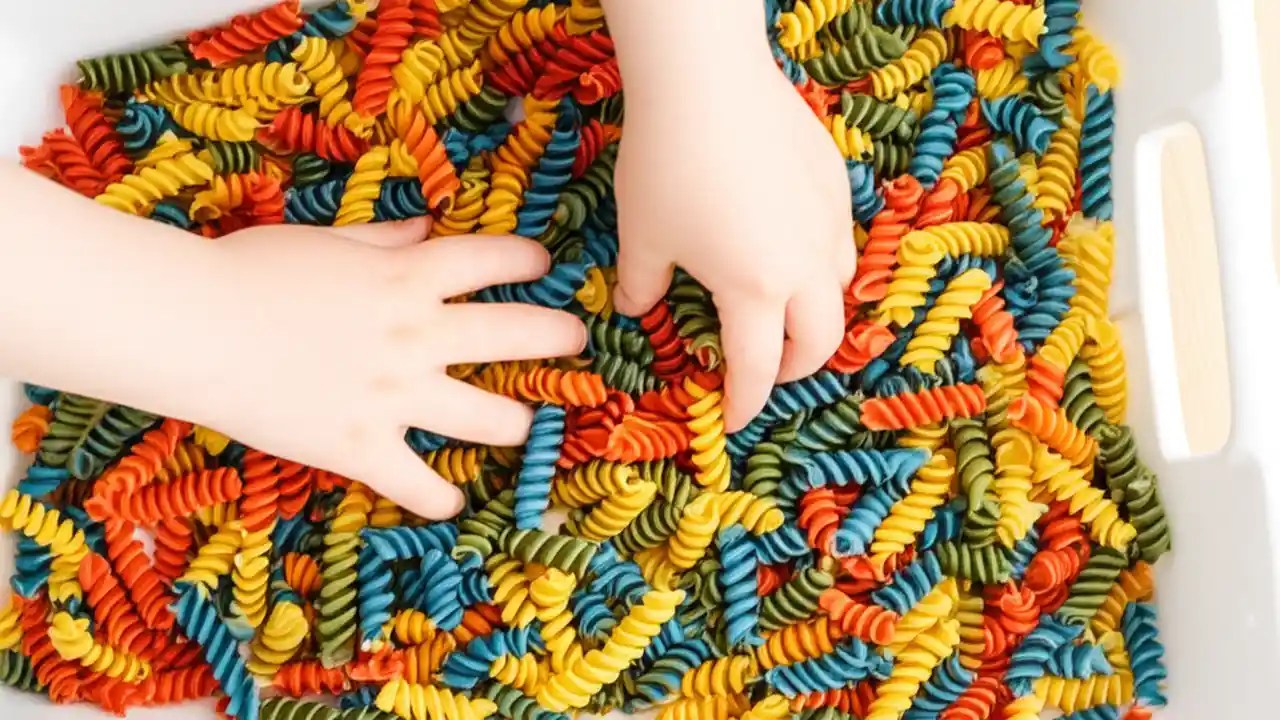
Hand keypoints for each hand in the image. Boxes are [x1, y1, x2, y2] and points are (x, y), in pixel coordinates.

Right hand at [195, 219, 585, 517]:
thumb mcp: (323, 240)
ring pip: (488, 418)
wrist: (193, 327)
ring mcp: (395, 395)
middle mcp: (417, 335)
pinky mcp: (362, 447)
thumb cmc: (249, 271)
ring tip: (523, 425)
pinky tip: (450, 501)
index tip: (544, 264)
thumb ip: (382, 240)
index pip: (490, 259)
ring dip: (516, 423)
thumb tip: (425, 231)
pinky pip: (419, 484)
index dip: (526, 258)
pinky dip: (439, 497)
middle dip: (557, 335)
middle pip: (514, 334)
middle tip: (576, 339)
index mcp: (407, 277)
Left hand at [611, 60, 854, 430]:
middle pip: (820, 341)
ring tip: (781, 309)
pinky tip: (786, 241)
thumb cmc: (667, 164)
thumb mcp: (643, 234)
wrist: (707, 79)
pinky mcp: (836, 181)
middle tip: (762, 370)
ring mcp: (828, 221)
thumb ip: (640, 284)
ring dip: (814, 314)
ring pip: (839, 288)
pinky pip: (837, 237)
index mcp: (756, 291)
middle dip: (793, 368)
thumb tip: (632, 308)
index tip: (733, 421)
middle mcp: (805, 266)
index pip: (757, 369)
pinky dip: (818, 260)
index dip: (745, 402)